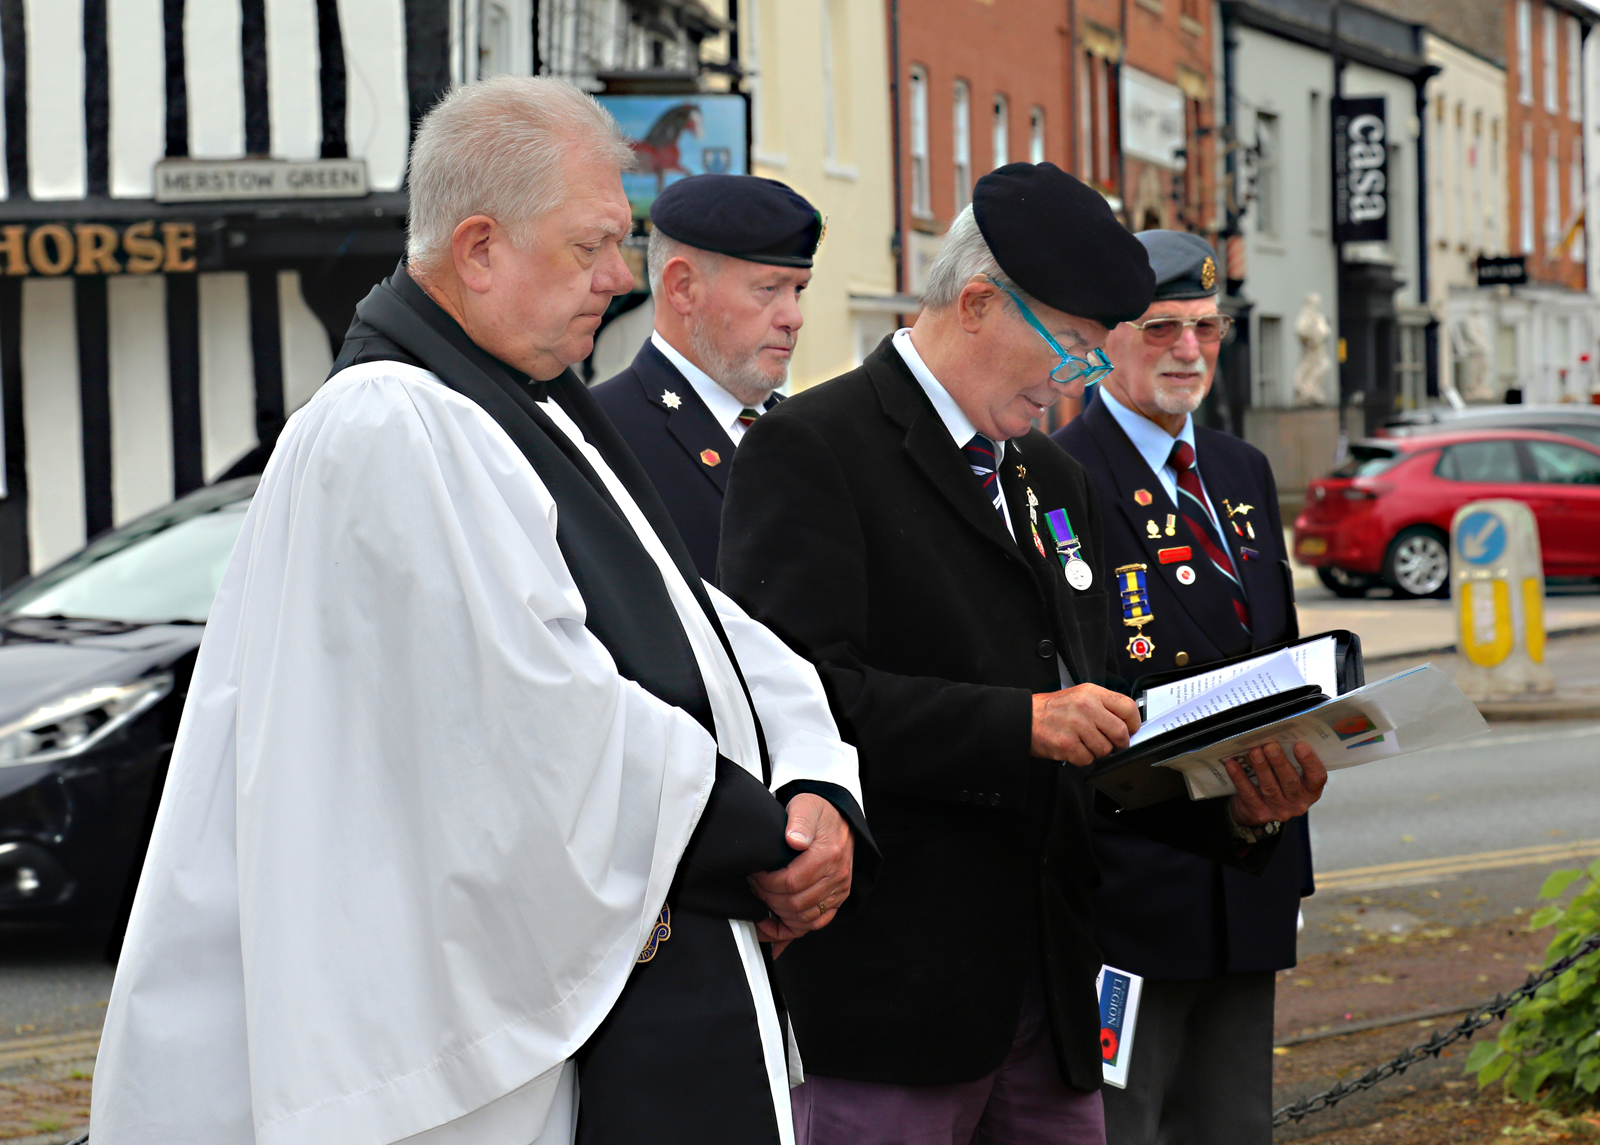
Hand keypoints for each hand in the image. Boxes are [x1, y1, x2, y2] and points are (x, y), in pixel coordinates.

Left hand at [750, 794, 854, 956]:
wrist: (840, 819)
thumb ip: (799, 822)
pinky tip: (775, 922)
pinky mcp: (837, 899)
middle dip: (768, 898)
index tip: (755, 875)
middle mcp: (837, 876)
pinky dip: (793, 927)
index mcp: (828, 855)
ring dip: (778, 914)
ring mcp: (838, 890)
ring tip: (763, 900)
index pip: (791, 883)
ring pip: (804, 918)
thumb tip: (794, 840)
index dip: (767, 883)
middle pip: (795, 903)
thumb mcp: (806, 806)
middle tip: (755, 886)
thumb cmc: (820, 814)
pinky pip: (816, 923)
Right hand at [1031, 684, 1141, 765]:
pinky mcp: (1067, 744)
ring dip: (1096, 752)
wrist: (1024, 718)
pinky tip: (1073, 749)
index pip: (1128, 707)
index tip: (1129, 730)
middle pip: (1120, 732)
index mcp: (1092, 693)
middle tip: (1109, 743)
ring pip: (1105, 749)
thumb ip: (1103, 706)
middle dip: (1118, 743)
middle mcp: (1086, 706)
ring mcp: (1076, 725)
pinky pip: (1088, 759)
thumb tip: (1126, 723)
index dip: (1133, 723)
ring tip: (1083, 743)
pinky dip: (1081, 758)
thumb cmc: (1051, 710)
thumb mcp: (1079, 696)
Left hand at [1226, 741, 1327, 827]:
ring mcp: (1278, 809)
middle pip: (1290, 782)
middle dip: (1280, 763)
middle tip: (1270, 746)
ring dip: (1261, 768)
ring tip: (1255, 752)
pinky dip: (1240, 778)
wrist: (1258, 811)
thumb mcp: (1290, 774)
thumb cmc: (1278, 784)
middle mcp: (1297, 802)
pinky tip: (1233, 765)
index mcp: (1310, 790)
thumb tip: (1281, 734)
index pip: (1317, 777)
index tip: (1300, 745)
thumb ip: (1291, 759)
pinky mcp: (1259, 812)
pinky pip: (1248, 794)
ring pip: (1269, 787)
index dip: (1310, 761)